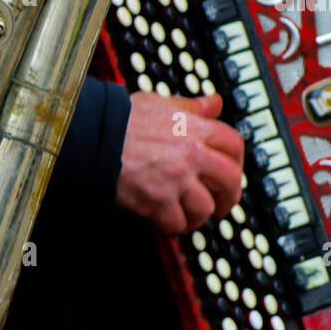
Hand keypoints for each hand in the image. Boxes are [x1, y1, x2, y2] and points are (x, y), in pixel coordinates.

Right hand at [116, 92, 244, 234]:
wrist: (93, 137)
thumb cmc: (120, 120)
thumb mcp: (159, 103)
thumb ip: (190, 107)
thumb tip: (214, 103)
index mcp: (194, 128)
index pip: (234, 146)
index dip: (237, 162)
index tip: (231, 172)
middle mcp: (191, 154)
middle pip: (230, 181)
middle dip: (228, 197)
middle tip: (221, 205)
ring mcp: (176, 179)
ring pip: (206, 207)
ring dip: (198, 216)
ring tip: (187, 216)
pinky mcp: (158, 200)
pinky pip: (177, 222)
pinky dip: (172, 225)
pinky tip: (164, 220)